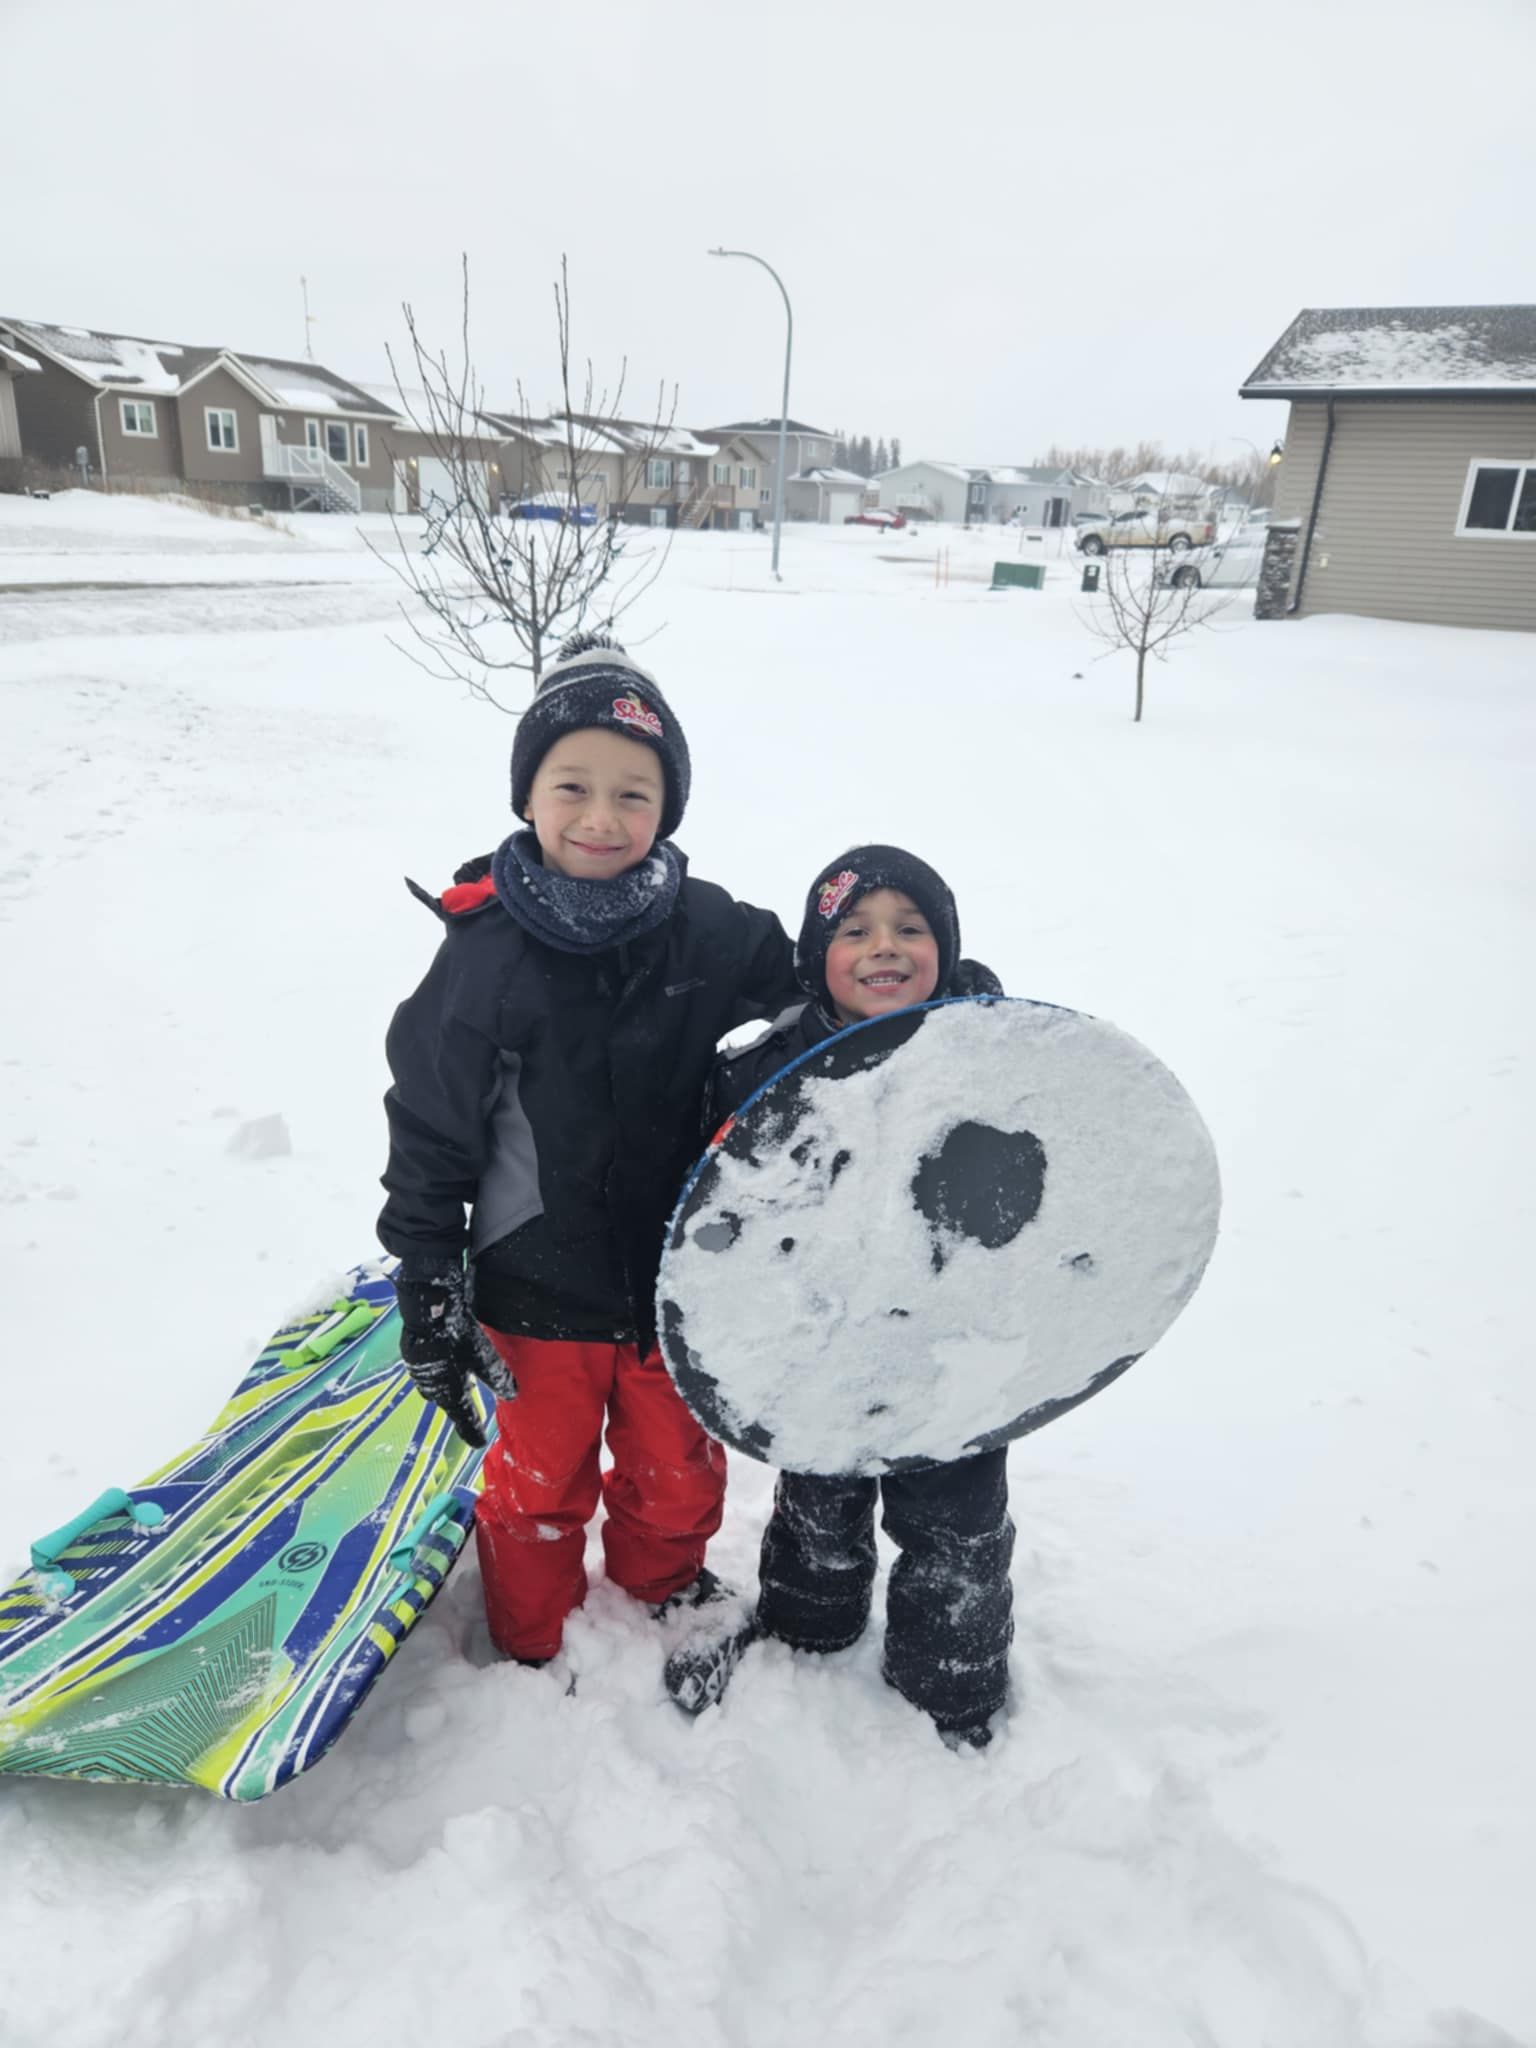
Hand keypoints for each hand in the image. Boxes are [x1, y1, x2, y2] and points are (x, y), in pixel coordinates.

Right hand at [394, 1268, 516, 1448]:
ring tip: (459, 1388)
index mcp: (449, 1391)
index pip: (463, 1417)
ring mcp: (420, 1372)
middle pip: (447, 1403)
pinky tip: (444, 1366)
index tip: (479, 1444)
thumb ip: (497, 1376)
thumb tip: (512, 1395)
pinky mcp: (414, 1356)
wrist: (426, 1308)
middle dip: (459, 1408)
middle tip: (470, 1413)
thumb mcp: (482, 1356)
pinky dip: (439, 1375)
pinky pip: (428, 1374)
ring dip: (447, 1390)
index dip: (471, 1431)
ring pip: (435, 1389)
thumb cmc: (456, 1334)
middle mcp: (432, 1386)